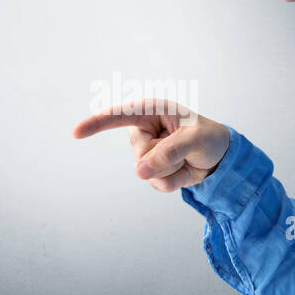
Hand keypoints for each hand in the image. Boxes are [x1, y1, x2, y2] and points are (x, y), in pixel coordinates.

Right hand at [71, 100, 230, 191]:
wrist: (219, 157)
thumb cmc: (208, 137)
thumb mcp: (195, 140)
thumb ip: (169, 152)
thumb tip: (140, 171)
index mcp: (151, 111)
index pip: (118, 117)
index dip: (96, 124)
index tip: (76, 132)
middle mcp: (144, 130)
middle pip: (140, 155)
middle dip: (166, 158)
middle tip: (186, 148)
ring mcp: (146, 152)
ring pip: (148, 173)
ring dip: (172, 170)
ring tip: (186, 158)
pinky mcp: (151, 170)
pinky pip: (157, 184)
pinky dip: (174, 181)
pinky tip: (184, 170)